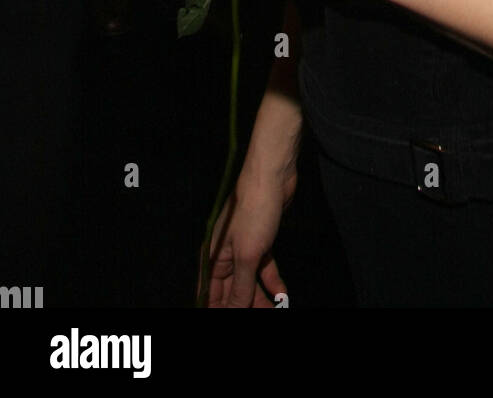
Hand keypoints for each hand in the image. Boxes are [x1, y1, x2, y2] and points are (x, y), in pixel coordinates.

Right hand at [205, 164, 295, 307]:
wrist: (272, 176)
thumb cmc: (254, 212)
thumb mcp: (247, 255)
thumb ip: (240, 287)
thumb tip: (233, 310)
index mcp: (212, 259)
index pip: (208, 295)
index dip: (219, 309)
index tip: (233, 319)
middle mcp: (224, 256)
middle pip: (230, 291)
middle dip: (244, 306)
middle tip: (263, 315)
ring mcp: (242, 248)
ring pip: (248, 282)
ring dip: (260, 299)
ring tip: (275, 310)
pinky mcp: (260, 241)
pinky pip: (263, 268)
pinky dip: (272, 281)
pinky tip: (282, 294)